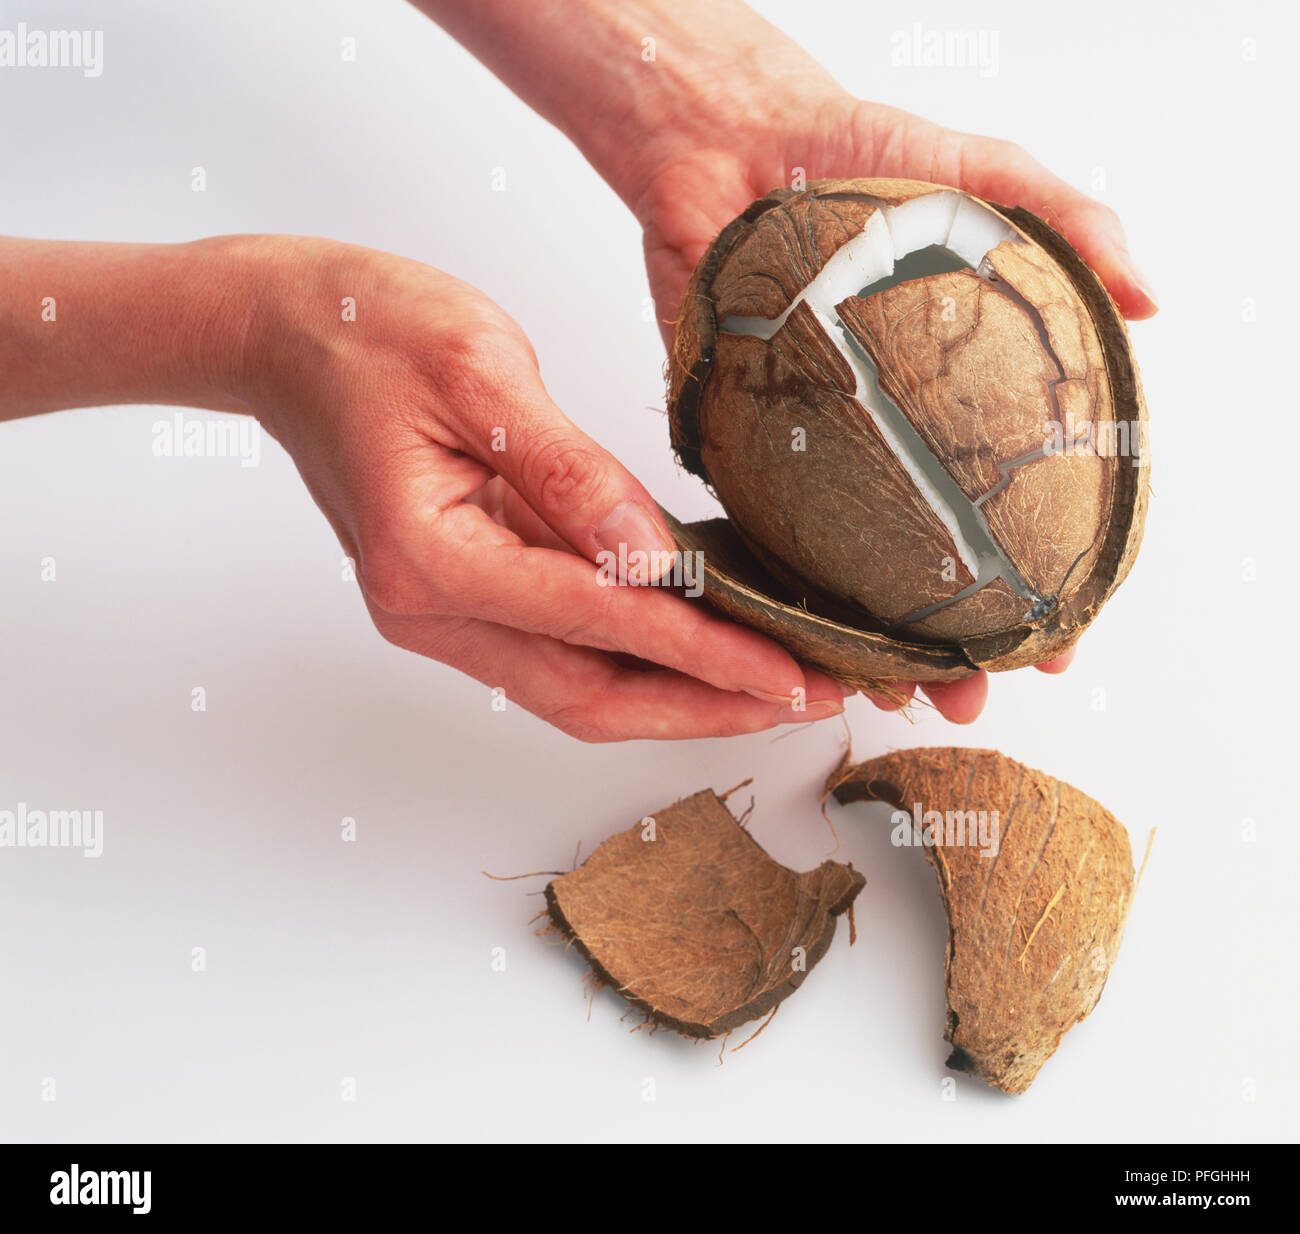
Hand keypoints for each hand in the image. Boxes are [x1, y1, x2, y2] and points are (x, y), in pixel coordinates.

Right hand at [225, 236, 846, 740]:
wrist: (285, 334)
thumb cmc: (364, 330)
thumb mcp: (481, 371)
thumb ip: (571, 473)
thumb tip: (657, 556)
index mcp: (430, 558)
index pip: (597, 624)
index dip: (702, 654)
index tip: (786, 673)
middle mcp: (429, 611)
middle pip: (589, 698)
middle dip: (706, 707)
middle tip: (806, 702)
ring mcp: (440, 615)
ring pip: (577, 691)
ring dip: (677, 697)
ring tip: (771, 688)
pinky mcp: (461, 597)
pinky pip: (561, 651)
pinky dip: (638, 659)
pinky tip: (700, 645)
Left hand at [629, 91, 1150, 720]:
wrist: (725, 142)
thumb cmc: (852, 154)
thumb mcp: (974, 173)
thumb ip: (1062, 222)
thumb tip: (1147, 299)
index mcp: (954, 398)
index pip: (1013, 509)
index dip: (1041, 583)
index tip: (1055, 642)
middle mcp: (888, 440)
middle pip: (932, 566)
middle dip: (957, 644)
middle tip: (971, 692)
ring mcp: (814, 452)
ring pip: (851, 576)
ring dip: (875, 646)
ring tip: (899, 693)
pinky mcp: (737, 447)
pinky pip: (763, 542)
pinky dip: (787, 602)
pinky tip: (811, 647)